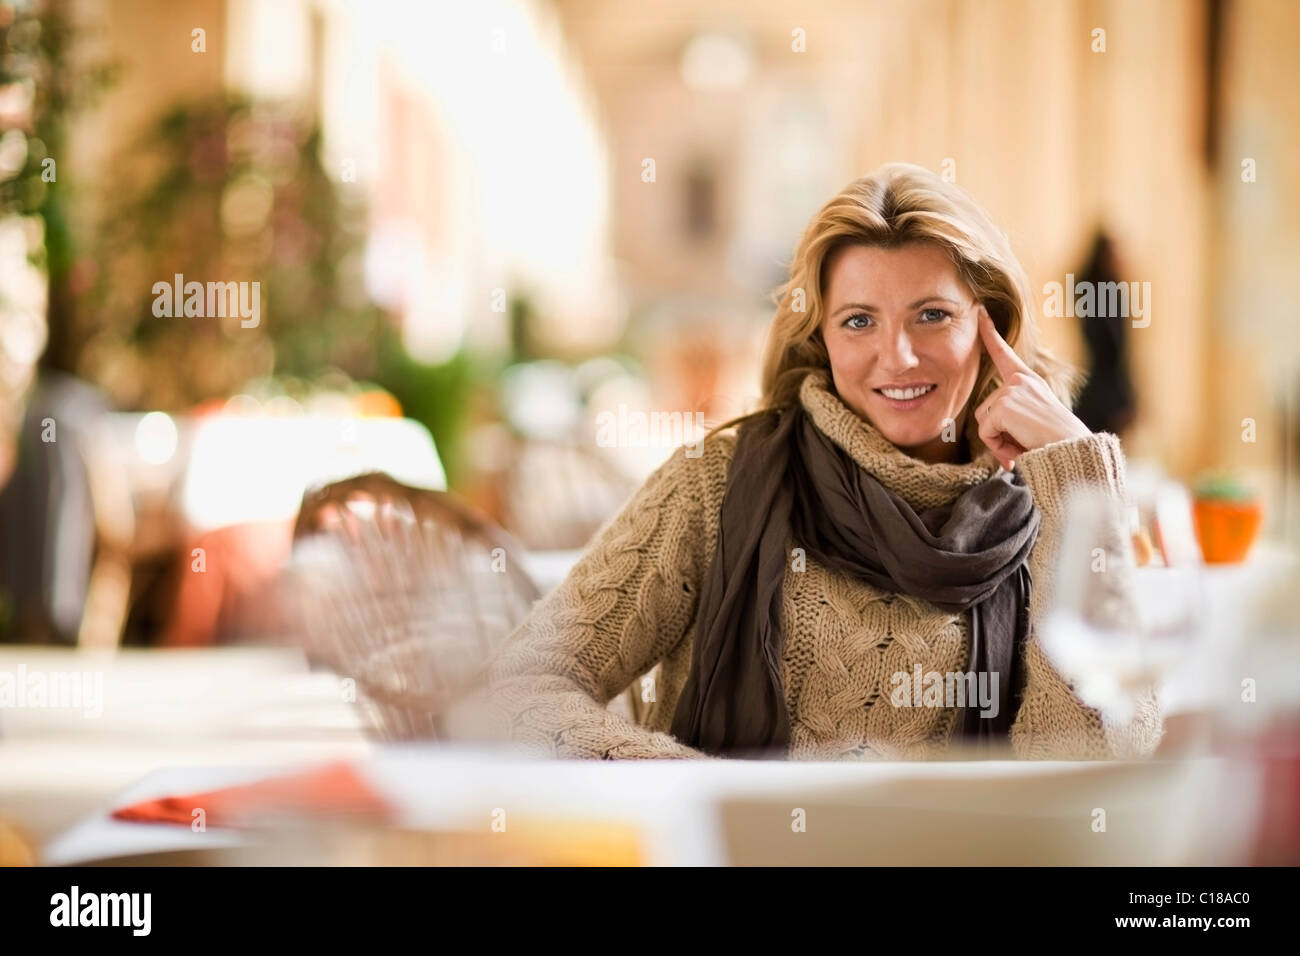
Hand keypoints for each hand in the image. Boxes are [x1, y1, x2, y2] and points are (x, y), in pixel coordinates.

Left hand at [974, 307, 1090, 470]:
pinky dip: (997, 446)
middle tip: (1023, 441)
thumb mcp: (1032, 419)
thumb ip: (1010, 416)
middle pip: (984, 410)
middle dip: (997, 432)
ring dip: (998, 440)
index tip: (980, 312)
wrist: (1072, 447)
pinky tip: (1018, 446)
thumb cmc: (1055, 440)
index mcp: (1028, 380)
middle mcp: (1019, 380)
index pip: (1004, 353)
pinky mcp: (1004, 405)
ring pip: (984, 422)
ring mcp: (1011, 390)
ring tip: (1023, 443)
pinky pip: (985, 432)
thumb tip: (986, 434)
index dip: (990, 333)